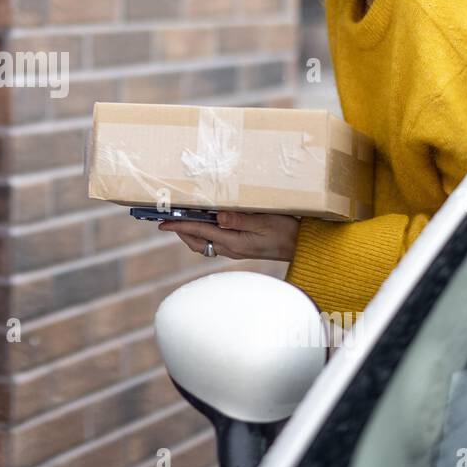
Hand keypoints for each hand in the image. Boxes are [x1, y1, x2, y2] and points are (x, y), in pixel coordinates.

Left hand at [158, 210, 299, 261]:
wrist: (303, 247)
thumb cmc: (287, 232)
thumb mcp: (265, 222)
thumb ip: (240, 219)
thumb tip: (218, 216)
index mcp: (234, 242)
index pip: (200, 232)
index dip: (180, 226)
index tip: (163, 222)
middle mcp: (231, 248)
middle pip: (197, 241)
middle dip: (180, 231)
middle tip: (167, 218)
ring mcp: (235, 250)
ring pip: (204, 243)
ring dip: (191, 233)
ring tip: (181, 220)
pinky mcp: (241, 247)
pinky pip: (215, 242)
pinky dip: (203, 233)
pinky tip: (205, 223)